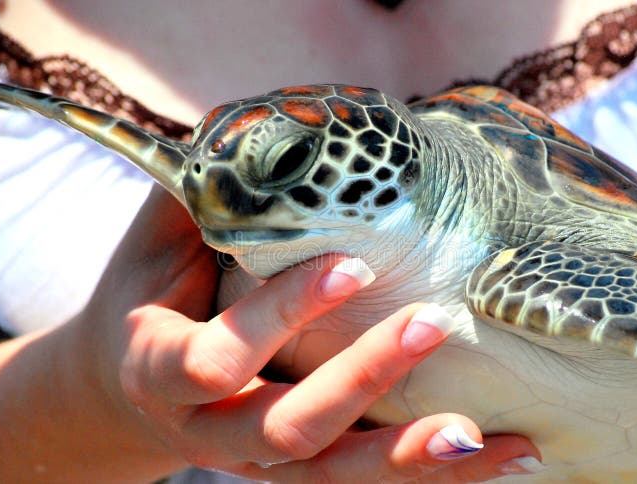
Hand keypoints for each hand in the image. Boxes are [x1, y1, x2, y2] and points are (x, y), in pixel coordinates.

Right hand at [0, 186, 538, 481]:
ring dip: (408, 457)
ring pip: (333, 473)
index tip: (353, 265)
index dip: (280, 316)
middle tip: (432, 323)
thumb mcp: (158, 241)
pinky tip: (506, 454)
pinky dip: (434, 473)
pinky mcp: (299, 472)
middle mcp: (208, 429)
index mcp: (159, 369)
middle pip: (286, 428)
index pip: (214, 359)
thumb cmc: (150, 290)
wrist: (130, 381)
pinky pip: (364, 482)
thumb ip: (201, 200)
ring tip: (478, 434)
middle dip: (360, 379)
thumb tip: (264, 134)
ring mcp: (256, 462)